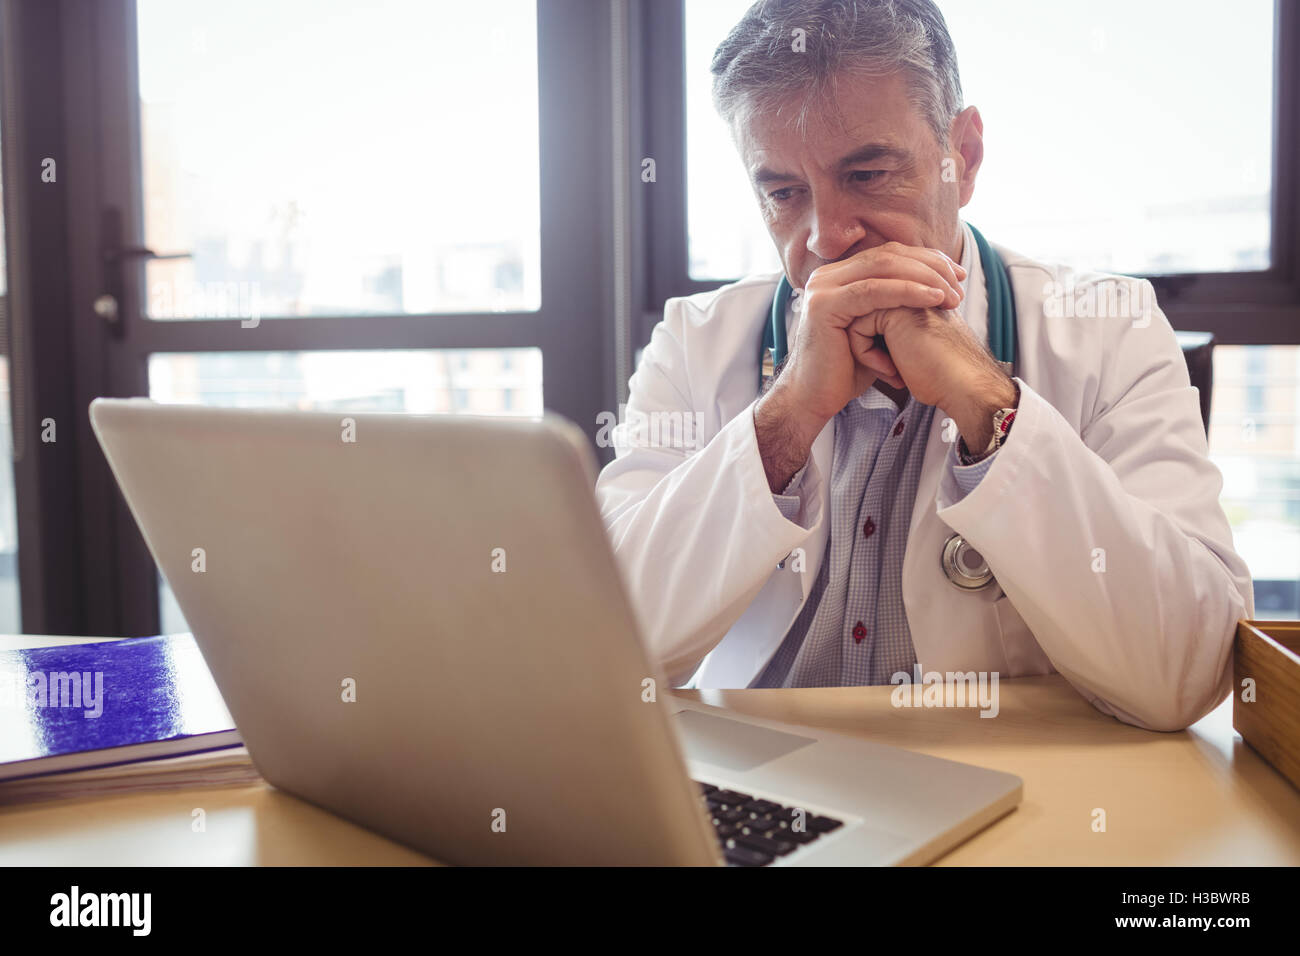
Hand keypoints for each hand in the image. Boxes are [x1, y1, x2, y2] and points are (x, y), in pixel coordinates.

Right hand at [775, 242, 965, 432]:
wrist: (816, 398)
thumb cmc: (848, 370)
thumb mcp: (878, 330)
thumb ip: (896, 306)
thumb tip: (936, 289)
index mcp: (840, 276)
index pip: (889, 254)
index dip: (926, 259)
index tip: (958, 274)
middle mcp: (828, 276)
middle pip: (888, 255)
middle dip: (930, 266)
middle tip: (960, 283)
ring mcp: (823, 288)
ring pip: (883, 268)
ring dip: (923, 278)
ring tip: (951, 294)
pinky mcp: (824, 305)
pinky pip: (873, 291)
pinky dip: (906, 292)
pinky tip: (931, 298)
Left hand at [848, 305, 1016, 448]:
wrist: (964, 386)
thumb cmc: (940, 376)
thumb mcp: (912, 348)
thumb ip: (892, 332)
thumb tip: (865, 334)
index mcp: (918, 294)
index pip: (874, 317)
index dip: (878, 349)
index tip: (899, 370)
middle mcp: (911, 289)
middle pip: (863, 317)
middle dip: (869, 348)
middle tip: (894, 371)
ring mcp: (903, 294)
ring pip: (856, 321)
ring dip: (867, 352)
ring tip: (893, 370)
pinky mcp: (893, 307)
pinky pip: (856, 328)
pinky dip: (866, 355)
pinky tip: (891, 369)